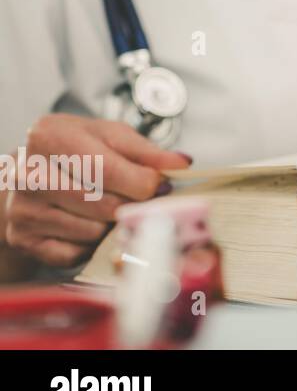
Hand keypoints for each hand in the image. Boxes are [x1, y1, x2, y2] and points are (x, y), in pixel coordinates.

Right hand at [2, 115, 191, 267]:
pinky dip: (89, 244)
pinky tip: (83, 223)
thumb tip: (181, 163)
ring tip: (102, 205)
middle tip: (135, 197)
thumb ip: (147, 151)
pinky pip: (74, 253)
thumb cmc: (76, 152)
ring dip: (110, 224)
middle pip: (104, 205)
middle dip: (131, 204)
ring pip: (92, 232)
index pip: (109, 170)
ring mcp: (22, 209)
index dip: (146, 183)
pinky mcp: (23, 239)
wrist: (29, 174)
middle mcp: (28, 174)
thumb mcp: (110, 138)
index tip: (161, 184)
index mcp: (51, 137)